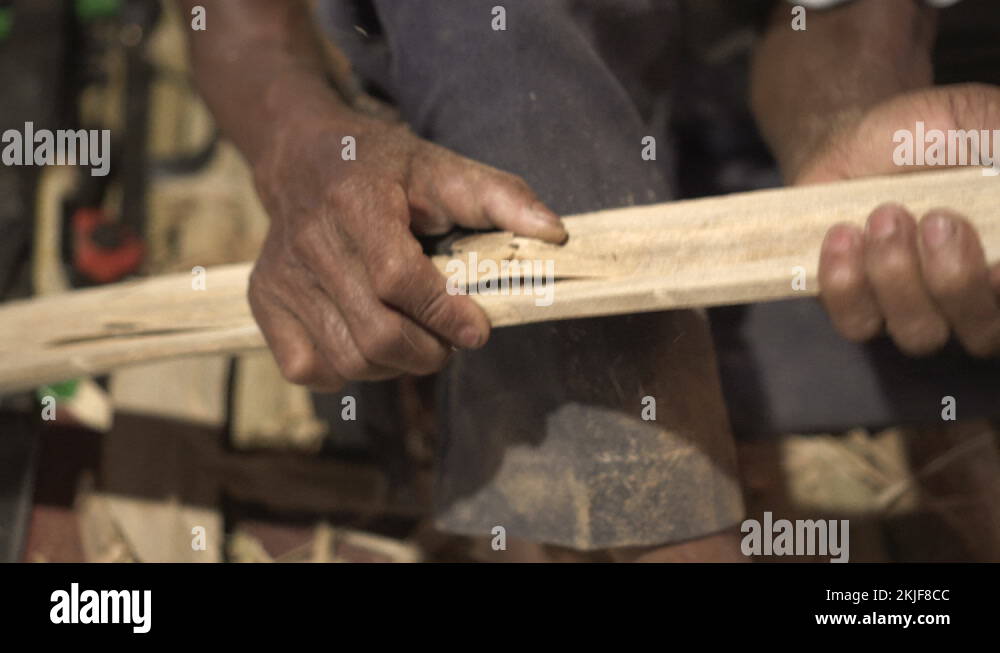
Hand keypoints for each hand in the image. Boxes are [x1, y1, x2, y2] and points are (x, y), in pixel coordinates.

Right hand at [248, 114, 566, 390]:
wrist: (301, 158)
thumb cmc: (382, 167)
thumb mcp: (442, 167)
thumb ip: (501, 197)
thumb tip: (556, 235)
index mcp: (356, 201)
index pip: (397, 278)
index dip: (444, 313)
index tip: (477, 328)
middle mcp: (309, 241)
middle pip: (376, 332)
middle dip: (429, 350)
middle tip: (450, 339)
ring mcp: (282, 277)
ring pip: (348, 358)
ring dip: (396, 365)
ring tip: (415, 339)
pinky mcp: (264, 303)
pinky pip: (309, 368)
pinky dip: (348, 371)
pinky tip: (368, 342)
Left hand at [796, 84, 999, 356]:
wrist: (856, 140)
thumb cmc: (932, 135)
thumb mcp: (978, 123)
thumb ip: (998, 142)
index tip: (998, 268)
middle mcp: (969, 298)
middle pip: (982, 332)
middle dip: (957, 279)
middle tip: (935, 220)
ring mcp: (911, 308)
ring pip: (918, 333)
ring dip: (899, 277)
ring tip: (882, 219)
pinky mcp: (856, 305)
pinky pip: (856, 322)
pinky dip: (847, 284)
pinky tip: (843, 236)